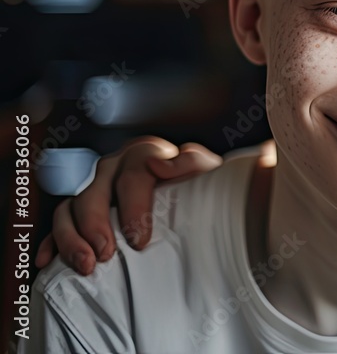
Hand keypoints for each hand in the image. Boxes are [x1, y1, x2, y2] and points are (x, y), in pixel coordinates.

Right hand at [35, 137, 223, 273]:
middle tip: (105, 254)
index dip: (133, 207)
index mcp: (144, 154)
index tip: (139, 239)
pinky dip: (52, 242)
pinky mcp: (82, 209)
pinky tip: (49, 261)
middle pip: (93, 193)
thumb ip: (189, 161)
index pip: (133, 173)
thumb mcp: (203, 170)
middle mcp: (114, 168)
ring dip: (71, 238)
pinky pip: (58, 224)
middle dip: (95, 226)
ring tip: (86, 265)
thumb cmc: (197, 184)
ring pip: (69, 208)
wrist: (191, 193)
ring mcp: (94, 188)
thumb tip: (161, 164)